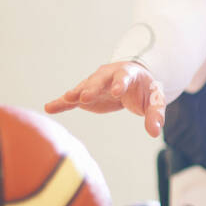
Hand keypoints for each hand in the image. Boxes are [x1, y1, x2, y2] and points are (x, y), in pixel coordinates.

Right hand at [45, 61, 166, 137]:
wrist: (133, 81)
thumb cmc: (145, 90)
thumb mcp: (155, 101)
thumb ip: (155, 115)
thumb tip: (155, 132)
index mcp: (128, 73)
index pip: (124, 77)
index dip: (120, 83)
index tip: (117, 91)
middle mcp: (108, 75)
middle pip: (99, 80)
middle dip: (92, 88)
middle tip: (84, 96)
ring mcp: (95, 84)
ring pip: (83, 88)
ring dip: (75, 93)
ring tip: (66, 99)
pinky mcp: (86, 95)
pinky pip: (72, 99)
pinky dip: (62, 103)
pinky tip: (50, 108)